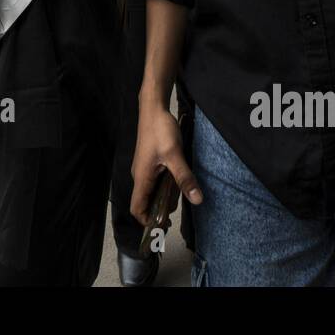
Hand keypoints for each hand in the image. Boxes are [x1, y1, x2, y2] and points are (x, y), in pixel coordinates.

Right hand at [130, 101, 202, 225]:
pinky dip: (165, 186)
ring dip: (164, 197)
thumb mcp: (175, 155)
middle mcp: (139, 175)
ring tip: (181, 193)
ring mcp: (143, 168)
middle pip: (145, 202)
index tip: (163, 226)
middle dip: (160, 210)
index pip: (137, 208)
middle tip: (178, 209)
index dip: (147, 221)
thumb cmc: (160, 130)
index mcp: (142, 178)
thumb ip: (184, 178)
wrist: (153, 108)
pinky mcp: (149, 161)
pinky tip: (178, 179)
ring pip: (151, 191)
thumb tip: (197, 199)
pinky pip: (154, 181)